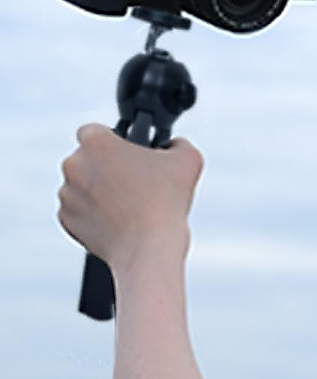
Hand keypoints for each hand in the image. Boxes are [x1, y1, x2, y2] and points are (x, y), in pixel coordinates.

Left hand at [58, 125, 203, 271]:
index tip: (128, 154)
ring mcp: (67, 194)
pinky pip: (79, 210)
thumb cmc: (166, 202)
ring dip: (99, 190)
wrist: (148, 248)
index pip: (95, 130)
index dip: (113, 140)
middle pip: (88, 158)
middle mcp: (73, 165)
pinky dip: (94, 213)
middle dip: (107, 167)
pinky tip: (118, 219)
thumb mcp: (189, 160)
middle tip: (134, 180)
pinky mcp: (66, 219)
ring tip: (129, 203)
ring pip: (82, 185)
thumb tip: (173, 144)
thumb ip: (178, 143)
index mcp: (96, 143)